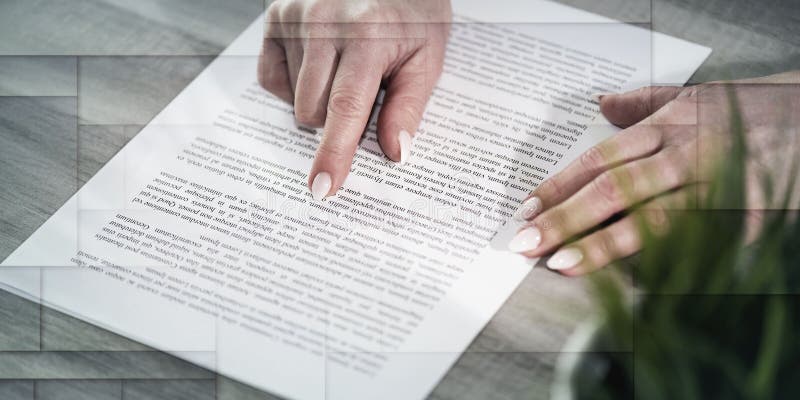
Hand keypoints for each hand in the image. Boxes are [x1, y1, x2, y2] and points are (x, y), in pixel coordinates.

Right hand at [258, 0, 451, 199]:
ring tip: (346, 66)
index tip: (323, 187)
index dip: (334, 153)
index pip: (346, 107)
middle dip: (340, 119)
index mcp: (366, 35)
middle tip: (368, 90)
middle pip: (313, 113)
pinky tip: (319, 63)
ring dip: (319, 100)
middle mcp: (322, 22)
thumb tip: (395, 152)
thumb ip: (409, 105)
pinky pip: (272, 80)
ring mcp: (293, 17)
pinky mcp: (275, 17)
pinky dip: (294, 84)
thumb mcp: (427, 56)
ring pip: (294, 101)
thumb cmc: (412, 13)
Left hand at [508, 71, 799, 274]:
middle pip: (614, 190)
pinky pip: (698, 245)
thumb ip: (645, 101)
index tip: (526, 209)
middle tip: (525, 242)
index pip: (600, 160)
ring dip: (601, 245)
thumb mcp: (696, 95)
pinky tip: (631, 285)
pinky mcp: (747, 218)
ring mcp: (716, 188)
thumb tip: (600, 102)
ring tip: (561, 265)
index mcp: (668, 126)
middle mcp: (684, 155)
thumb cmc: (752, 110)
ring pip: (648, 220)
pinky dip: (665, 265)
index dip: (560, 185)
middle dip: (565, 218)